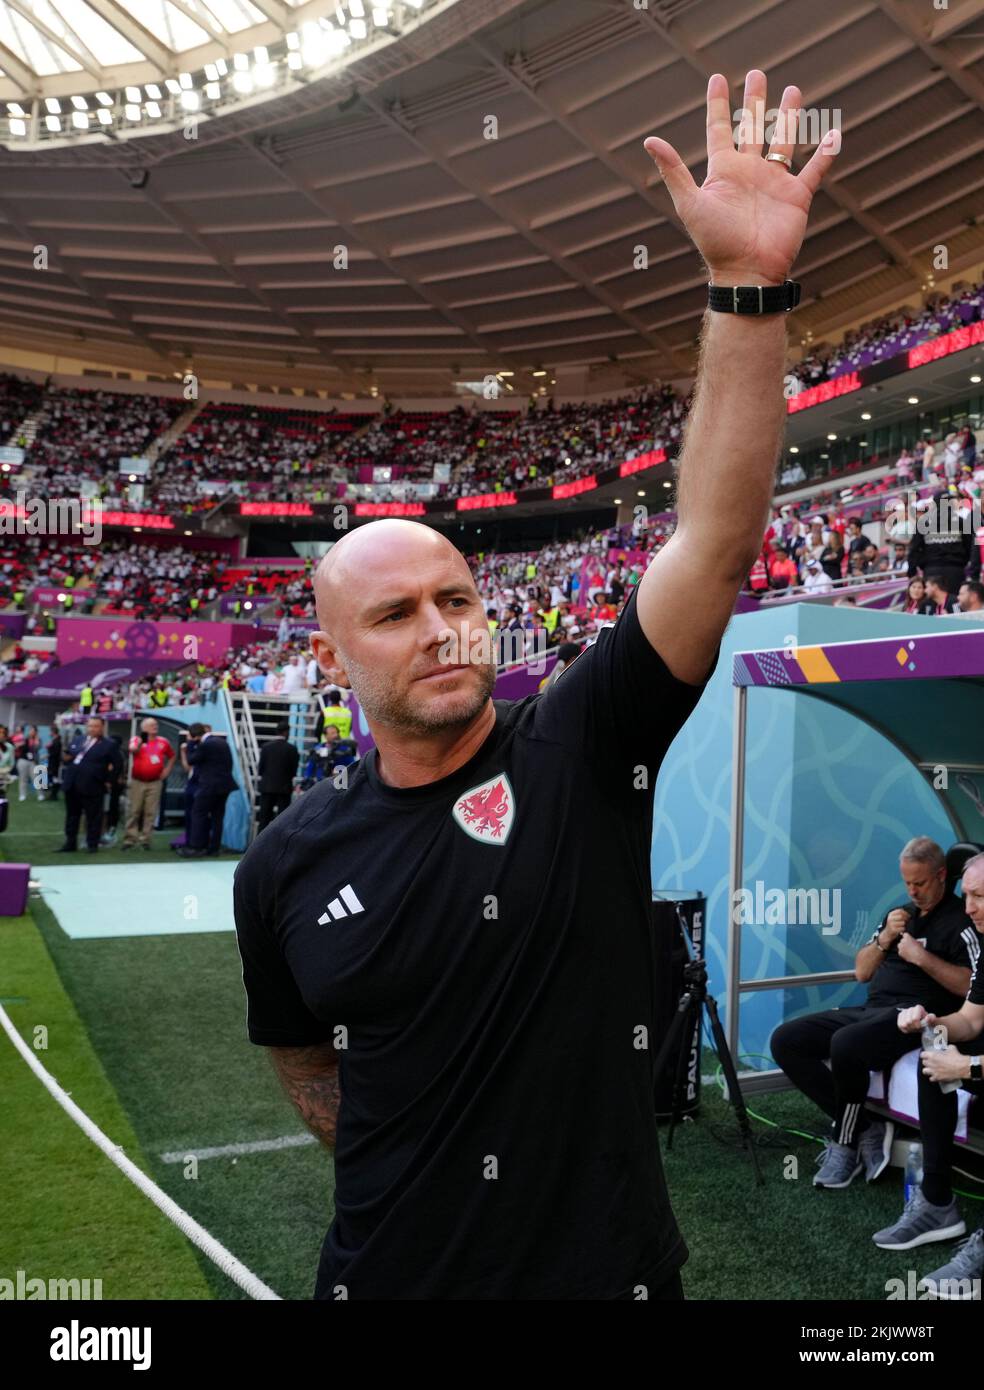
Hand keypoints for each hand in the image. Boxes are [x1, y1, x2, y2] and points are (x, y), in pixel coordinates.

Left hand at [644, 70, 839, 285]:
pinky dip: (825, 153)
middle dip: (755, 102)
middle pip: (752, 128)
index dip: (718, 105)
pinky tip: (833, 134)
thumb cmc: (715, 242)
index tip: (718, 79)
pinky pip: (814, 170)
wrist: (746, 273)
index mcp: (724, 171)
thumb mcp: (690, 203)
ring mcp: (774, 183)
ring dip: (788, 117)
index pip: (719, 129)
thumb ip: (673, 171)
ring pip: (783, 141)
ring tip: (792, 90)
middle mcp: (749, 172)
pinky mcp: (796, 196)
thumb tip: (650, 140)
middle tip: (757, 74)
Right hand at [884, 908, 910, 938]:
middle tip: (907, 921)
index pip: (900, 911)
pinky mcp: (893, 930)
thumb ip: (899, 914)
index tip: (909, 915)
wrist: (887, 933)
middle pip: (901, 916)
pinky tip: (902, 929)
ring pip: (903, 922)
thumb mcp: (894, 918)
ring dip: (905, 924)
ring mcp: (891, 924)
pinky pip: (902, 928)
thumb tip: (908, 914)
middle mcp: (890, 918)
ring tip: (903, 925)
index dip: (906, 913)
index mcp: (890, 914)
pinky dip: (903, 929)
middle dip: (906, 918)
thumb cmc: (893, 924)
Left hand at [897, 932, 924, 963]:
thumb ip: (912, 940)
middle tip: (909, 946)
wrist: (919, 956)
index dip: (907, 937)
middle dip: (904, 942)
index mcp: (907, 936)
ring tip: (908, 950)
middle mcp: (902, 940)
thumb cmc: (920, 949)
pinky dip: (903, 953)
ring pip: (900, 946)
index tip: (908, 939)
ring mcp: (900, 946)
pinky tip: (908, 954)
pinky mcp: (900, 952)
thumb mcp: (917, 942)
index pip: (905, 935)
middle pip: (902, 940)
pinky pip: (900, 951)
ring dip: (902, 947)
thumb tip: (911, 941)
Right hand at [898, 1005, 929, 1034]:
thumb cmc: (928, 1023)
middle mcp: (911, 1009)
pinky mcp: (900, 1017)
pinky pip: (899, 1024)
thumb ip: (932, 1019)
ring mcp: (904, 1012)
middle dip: (913, 1027)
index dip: (916, 1024)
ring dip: (909, 1028)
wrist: (923, 1024)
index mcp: (918, 1008)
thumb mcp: (933, 1022)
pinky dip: (905, 1028)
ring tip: (914, 1028)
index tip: (919, 1027)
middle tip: (917, 1028)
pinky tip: (909, 1028)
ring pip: (903, 1023)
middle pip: (908, 1021)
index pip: (914, 1018)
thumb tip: (927, 1017)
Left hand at [921, 1045, 967, 1083]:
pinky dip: (933, 1077)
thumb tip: (947, 1048)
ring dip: (928, 1070)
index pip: (922, 1054)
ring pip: (925, 1071)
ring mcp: (934, 1072)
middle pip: (923, 1063)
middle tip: (931, 1061)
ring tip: (932, 1069)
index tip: (927, 1055)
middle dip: (927, 1062)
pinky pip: (931, 1079)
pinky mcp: (938, 1078)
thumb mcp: (951, 1048)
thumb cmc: (957, 1057)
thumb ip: (946, 1048)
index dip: (925, 1054)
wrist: (963, 1067)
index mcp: (932, 1055)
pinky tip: (936, 1075)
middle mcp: (931, 1063)